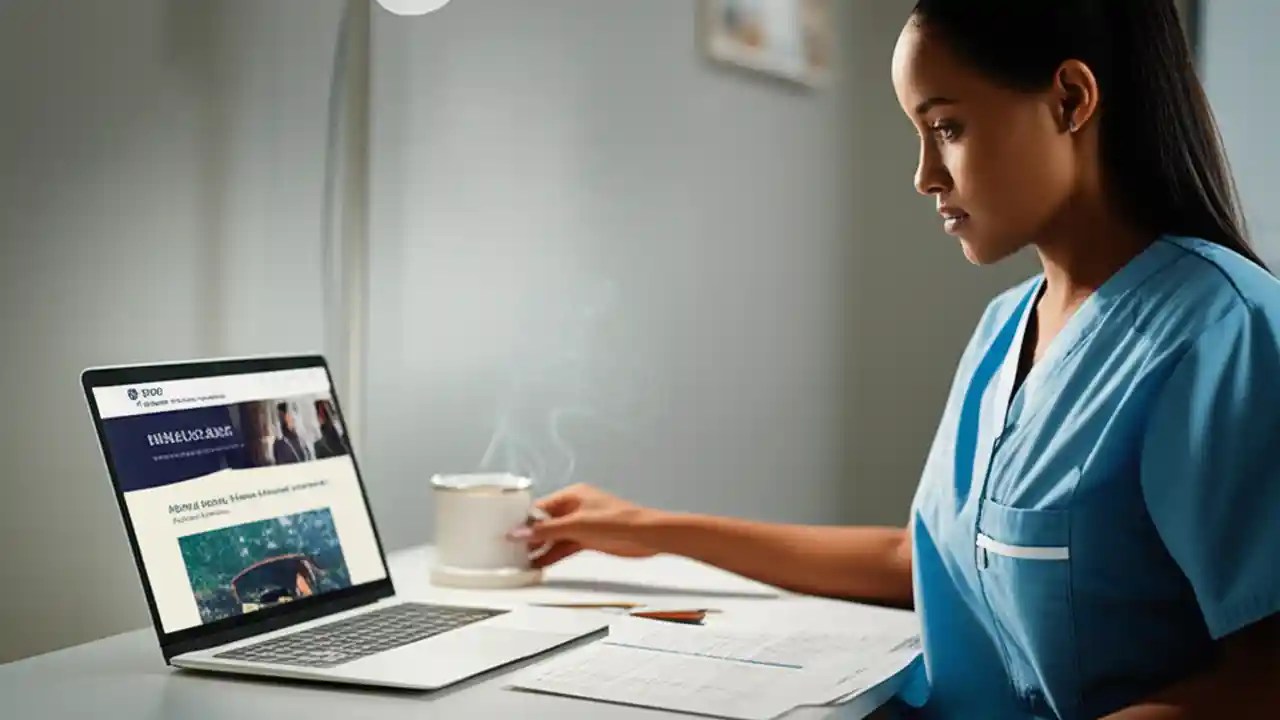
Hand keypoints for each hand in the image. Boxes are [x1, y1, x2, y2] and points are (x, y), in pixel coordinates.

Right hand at [508, 484, 658, 567]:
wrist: (646, 536)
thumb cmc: (620, 520)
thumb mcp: (577, 525)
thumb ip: (547, 531)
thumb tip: (520, 532)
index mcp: (573, 495)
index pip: (541, 508)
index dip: (525, 521)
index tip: (509, 532)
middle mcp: (576, 508)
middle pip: (546, 523)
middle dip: (530, 536)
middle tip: (511, 550)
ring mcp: (582, 525)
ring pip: (554, 537)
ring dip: (540, 549)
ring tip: (521, 561)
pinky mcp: (589, 540)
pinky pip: (565, 547)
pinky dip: (553, 555)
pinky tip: (540, 564)